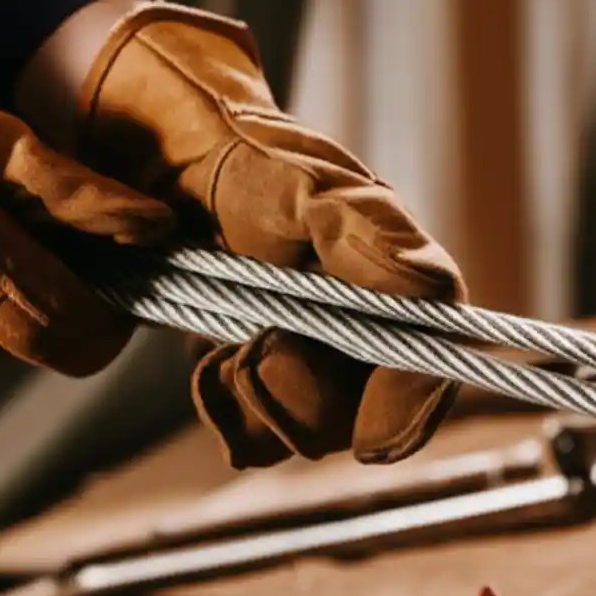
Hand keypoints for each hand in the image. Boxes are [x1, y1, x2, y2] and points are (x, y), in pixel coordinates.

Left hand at [45, 1, 465, 466]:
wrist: (165, 155)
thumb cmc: (237, 154)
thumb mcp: (290, 177)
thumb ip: (359, 228)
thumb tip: (428, 289)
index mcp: (392, 272)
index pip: (430, 355)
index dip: (410, 405)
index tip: (370, 441)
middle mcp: (363, 319)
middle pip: (368, 413)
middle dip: (307, 401)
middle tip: (252, 355)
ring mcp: (313, 349)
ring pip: (312, 430)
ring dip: (262, 405)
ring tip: (223, 355)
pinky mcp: (262, 369)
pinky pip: (258, 433)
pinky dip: (229, 410)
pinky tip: (207, 368)